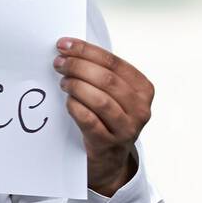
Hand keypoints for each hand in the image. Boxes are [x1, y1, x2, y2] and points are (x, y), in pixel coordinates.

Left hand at [52, 37, 153, 196]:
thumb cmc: (108, 117)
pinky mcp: (109, 143)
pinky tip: (68, 101)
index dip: (87, 51)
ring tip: (63, 82)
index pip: (114, 63)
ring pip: (100, 100)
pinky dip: (76, 107)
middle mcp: (140, 108)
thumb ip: (100, 73)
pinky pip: (89, 120)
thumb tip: (69, 50)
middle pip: (106, 80)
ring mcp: (126, 128)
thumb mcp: (114, 95)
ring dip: (76, 86)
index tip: (64, 45)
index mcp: (143, 89)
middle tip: (59, 63)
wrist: (110, 158)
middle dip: (78, 66)